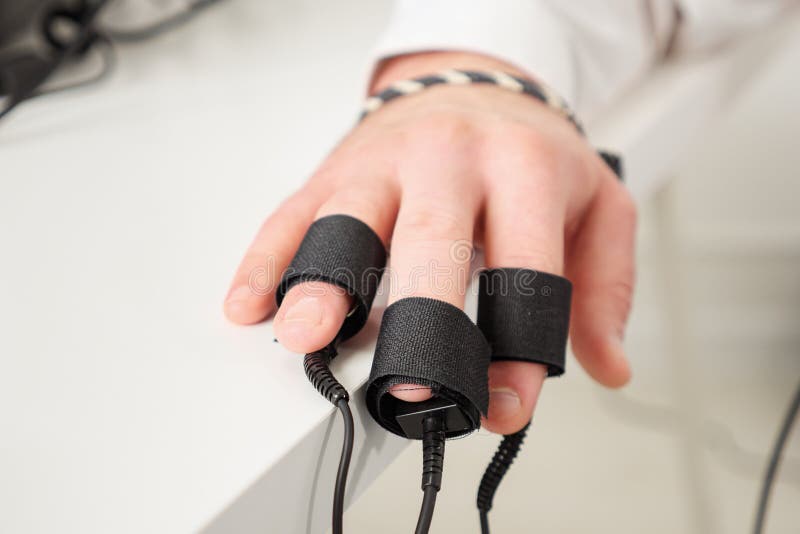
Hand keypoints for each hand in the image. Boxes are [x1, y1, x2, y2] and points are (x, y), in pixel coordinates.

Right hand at [223, 52, 635, 433]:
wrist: (471, 83)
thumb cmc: (528, 152)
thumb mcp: (596, 206)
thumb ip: (605, 286)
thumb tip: (605, 365)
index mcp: (522, 168)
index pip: (525, 264)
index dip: (518, 345)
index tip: (507, 406)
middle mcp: (448, 159)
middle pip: (430, 241)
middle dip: (421, 318)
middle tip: (411, 389)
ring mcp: (383, 164)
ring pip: (346, 221)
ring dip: (322, 283)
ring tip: (307, 336)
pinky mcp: (335, 172)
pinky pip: (292, 215)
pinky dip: (267, 261)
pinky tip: (254, 305)